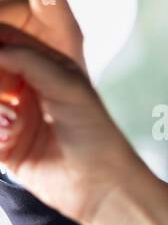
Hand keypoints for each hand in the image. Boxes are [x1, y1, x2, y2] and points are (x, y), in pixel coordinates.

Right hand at [0, 21, 147, 224]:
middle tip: (10, 108)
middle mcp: (21, 86)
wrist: (101, 186)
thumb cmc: (95, 133)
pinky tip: (7, 140)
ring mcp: (8, 114)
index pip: (2, 38)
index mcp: (41, 65)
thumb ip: (28, 59)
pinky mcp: (1, 143)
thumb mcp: (67, 86)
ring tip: (10, 124)